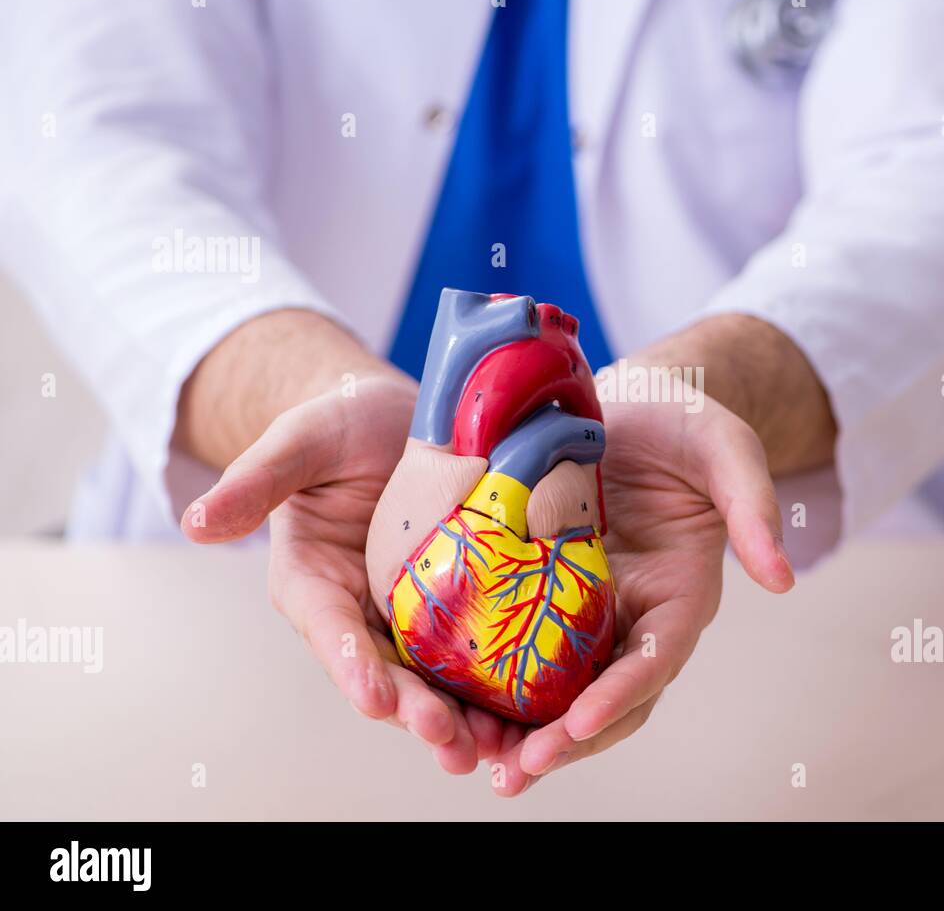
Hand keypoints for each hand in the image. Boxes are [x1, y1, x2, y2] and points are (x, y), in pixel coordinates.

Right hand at [181, 374, 488, 773]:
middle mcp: (356, 611)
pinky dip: (493, 688)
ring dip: (459, 718)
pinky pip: (469, 655)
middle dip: (415, 711)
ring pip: (430, 678)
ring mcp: (406, 615)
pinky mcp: (450, 609)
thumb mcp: (299, 440)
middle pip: (384, 673)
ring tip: (495, 748)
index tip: (376, 699)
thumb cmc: (338, 424)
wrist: (391, 419)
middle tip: (449, 741)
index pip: (328, 630)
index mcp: (309, 581)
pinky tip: (527, 714)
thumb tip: (194, 522)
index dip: (352, 666)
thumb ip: (256, 481)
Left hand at [486, 389, 794, 794]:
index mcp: (681, 593)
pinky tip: (449, 703)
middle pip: (604, 694)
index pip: (655, 658)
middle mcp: (632, 613)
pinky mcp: (540, 587)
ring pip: (556, 685)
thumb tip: (783, 577)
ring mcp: (583, 605)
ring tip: (478, 761)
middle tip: (518, 769)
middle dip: (567, 738)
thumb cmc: (687, 421)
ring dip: (521, 729)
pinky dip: (490, 681)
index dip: (622, 693)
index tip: (581, 721)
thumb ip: (753, 506)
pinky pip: (516, 644)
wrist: (633, 399)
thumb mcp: (727, 450)